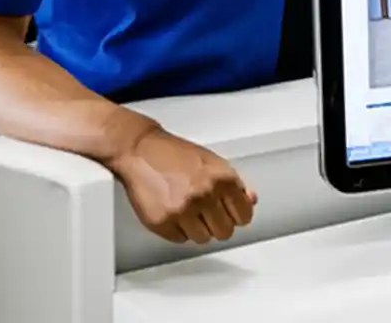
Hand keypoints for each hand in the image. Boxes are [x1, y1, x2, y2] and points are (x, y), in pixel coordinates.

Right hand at [106, 127, 257, 244]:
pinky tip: (173, 212)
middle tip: (206, 212)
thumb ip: (235, 183)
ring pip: (203, 239)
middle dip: (217, 223)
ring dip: (197, 228)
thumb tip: (250, 200)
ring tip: (188, 210)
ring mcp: (183, 210)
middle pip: (225, 232)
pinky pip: (180, 239)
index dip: (237, 215)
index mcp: (223, 179)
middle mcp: (205, 195)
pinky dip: (178, 230)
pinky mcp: (162, 222)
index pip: (244, 216)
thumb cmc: (175, 154)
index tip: (231, 213)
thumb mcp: (213, 162)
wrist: (140, 150)